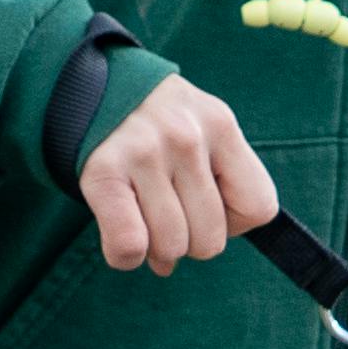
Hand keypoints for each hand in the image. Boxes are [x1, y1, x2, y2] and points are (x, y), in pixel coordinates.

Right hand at [78, 78, 279, 272]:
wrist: (87, 84)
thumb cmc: (154, 124)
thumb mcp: (201, 131)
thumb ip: (213, 187)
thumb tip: (176, 264)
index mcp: (220, 125)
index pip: (259, 208)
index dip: (235, 223)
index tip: (207, 205)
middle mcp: (185, 136)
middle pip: (211, 240)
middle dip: (189, 241)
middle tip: (166, 213)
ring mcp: (144, 152)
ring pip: (170, 247)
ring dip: (155, 248)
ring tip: (142, 216)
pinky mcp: (103, 171)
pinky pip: (129, 244)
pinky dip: (126, 256)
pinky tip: (121, 235)